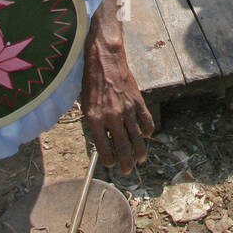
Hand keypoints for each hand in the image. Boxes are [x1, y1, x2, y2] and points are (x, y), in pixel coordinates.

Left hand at [81, 32, 153, 173]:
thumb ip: (94, 124)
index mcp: (94, 118)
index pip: (104, 147)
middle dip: (125, 162)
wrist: (105, 61)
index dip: (109, 159)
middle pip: (122, 147)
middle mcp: (111, 116)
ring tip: (140, 160)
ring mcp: (126, 110)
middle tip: (126, 171)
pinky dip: (147, 131)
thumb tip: (103, 142)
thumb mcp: (86, 105)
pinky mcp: (138, 102)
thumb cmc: (92, 83)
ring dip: (139, 152)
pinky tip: (145, 136)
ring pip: (136, 138)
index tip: (111, 164)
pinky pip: (146, 122)